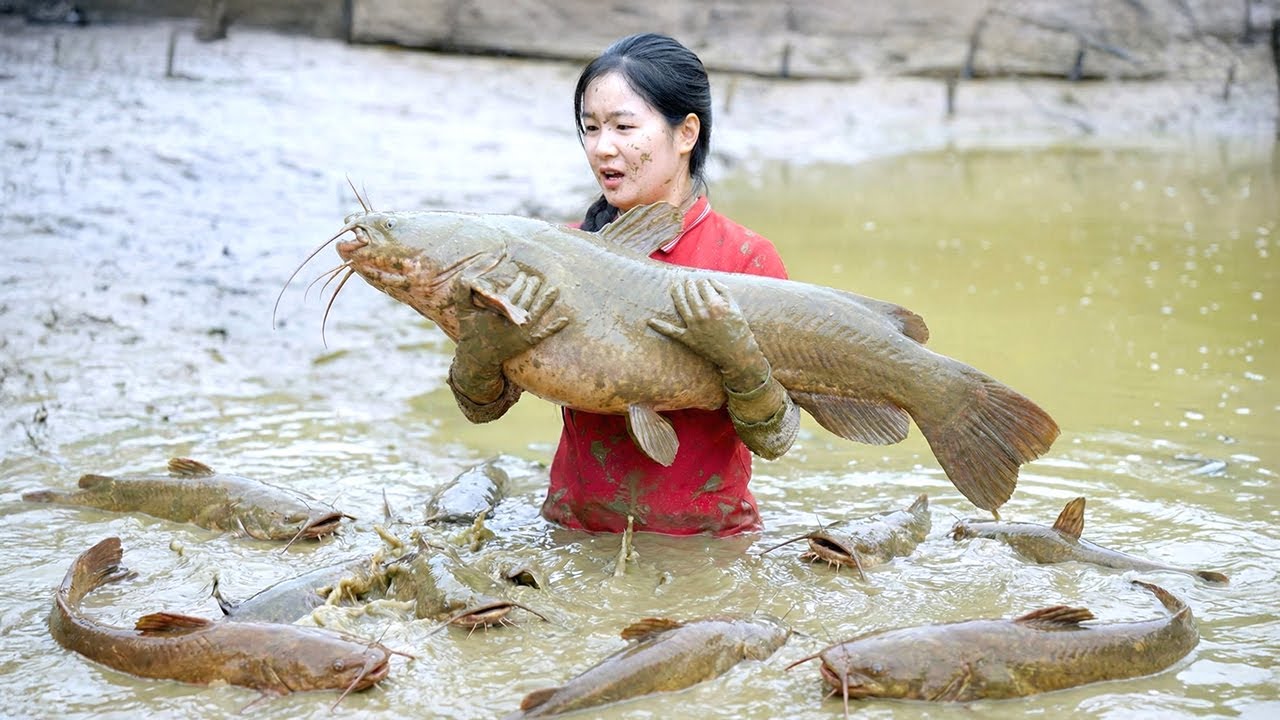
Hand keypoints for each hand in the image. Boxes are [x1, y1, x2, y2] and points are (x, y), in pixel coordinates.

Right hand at [454, 271, 566, 359]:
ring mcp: (521, 333)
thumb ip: (463, 290)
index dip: (519, 282)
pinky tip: (565, 320)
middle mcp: (511, 321)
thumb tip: (469, 275)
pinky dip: (554, 327)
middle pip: (526, 300)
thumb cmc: (471, 330)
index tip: (523, 274)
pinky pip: (543, 334)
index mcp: (497, 312)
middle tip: (537, 278)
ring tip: (555, 290)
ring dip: (547, 301)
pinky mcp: (527, 342)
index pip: (512, 293)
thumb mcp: (463, 310)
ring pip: (537, 313)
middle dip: (533, 288)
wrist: (478, 358)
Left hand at [648, 277, 767, 391]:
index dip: (702, 281)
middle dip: (688, 284)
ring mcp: (694, 326)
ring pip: (680, 304)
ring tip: (674, 286)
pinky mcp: (688, 338)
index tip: (702, 282)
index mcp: (715, 305)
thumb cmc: (738, 329)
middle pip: (690, 292)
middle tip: (687, 281)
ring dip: (676, 293)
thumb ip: (723, 291)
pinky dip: (660, 327)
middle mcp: (702, 314)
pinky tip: (650, 321)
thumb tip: (709, 280)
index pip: (703, 285)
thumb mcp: (735, 307)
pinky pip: (672, 332)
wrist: (737, 354)